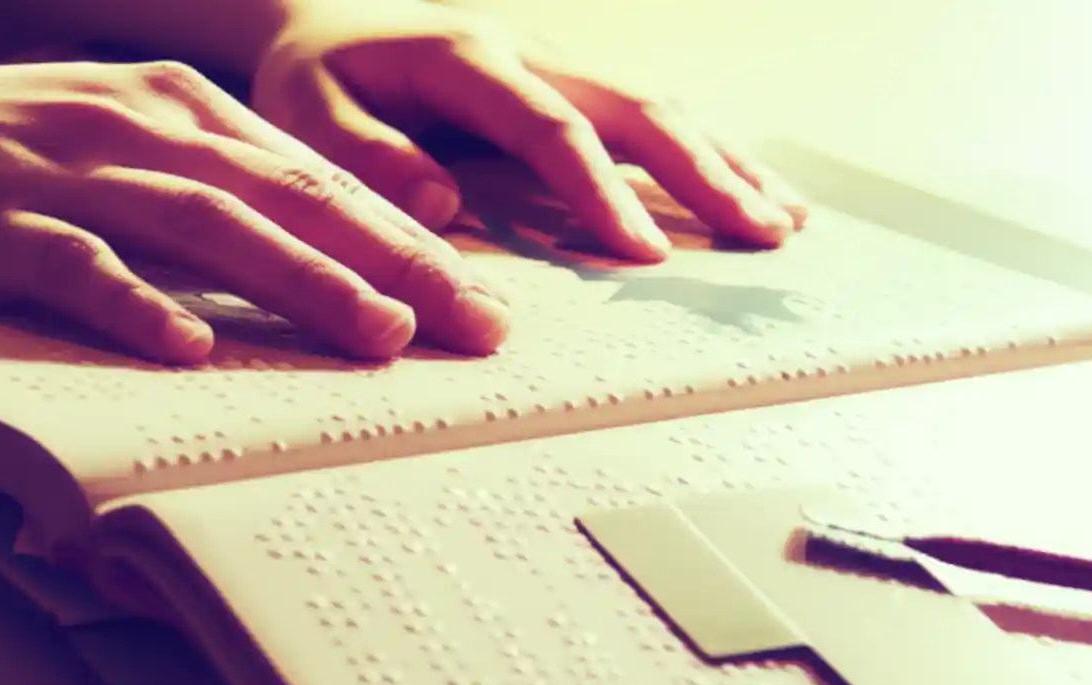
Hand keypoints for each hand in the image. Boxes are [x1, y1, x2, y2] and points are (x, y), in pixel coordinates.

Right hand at [0, 59, 509, 363]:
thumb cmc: (16, 148)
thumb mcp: (137, 141)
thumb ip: (226, 185)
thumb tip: (333, 253)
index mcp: (190, 108)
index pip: (323, 178)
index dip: (409, 238)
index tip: (479, 296)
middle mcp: (147, 127)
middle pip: (292, 198)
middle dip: (394, 262)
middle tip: (472, 322)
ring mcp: (73, 171)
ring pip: (208, 226)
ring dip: (299, 281)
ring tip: (377, 334)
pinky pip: (77, 265)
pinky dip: (135, 304)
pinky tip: (188, 348)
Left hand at [251, 0, 808, 261]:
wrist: (329, 21)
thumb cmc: (318, 76)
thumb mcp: (308, 112)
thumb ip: (365, 157)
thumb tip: (442, 206)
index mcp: (468, 60)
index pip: (550, 128)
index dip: (600, 190)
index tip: (644, 255)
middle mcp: (530, 54)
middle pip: (634, 110)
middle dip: (701, 175)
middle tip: (758, 236)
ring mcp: (558, 66)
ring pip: (658, 108)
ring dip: (723, 162)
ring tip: (783, 218)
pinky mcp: (568, 86)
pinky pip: (647, 117)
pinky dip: (704, 153)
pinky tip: (744, 187)